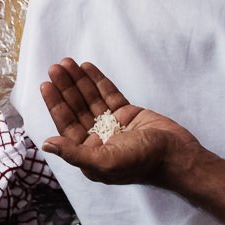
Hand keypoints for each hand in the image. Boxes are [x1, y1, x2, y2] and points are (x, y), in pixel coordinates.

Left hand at [38, 57, 200, 187]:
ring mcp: (113, 125)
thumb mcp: (105, 161)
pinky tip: (87, 68)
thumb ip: (75, 153)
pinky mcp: (128, 114)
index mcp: (90, 154)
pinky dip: (98, 81)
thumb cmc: (143, 162)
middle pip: (77, 109)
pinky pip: (108, 95)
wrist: (178, 155)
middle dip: (66, 88)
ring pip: (91, 99)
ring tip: (68, 62)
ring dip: (79, 81)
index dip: (56, 104)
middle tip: (55, 67)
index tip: (46, 84)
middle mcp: (99, 140)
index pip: (67, 125)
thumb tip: (46, 144)